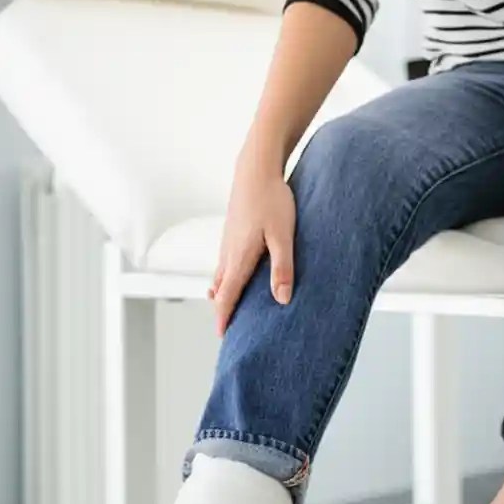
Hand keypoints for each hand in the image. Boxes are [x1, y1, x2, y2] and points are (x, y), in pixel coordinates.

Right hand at [209, 155, 295, 336]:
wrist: (256, 169)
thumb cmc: (273, 200)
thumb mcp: (283, 236)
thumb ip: (283, 268)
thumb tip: (281, 300)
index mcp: (239, 258)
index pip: (227, 295)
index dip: (224, 316)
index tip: (222, 335)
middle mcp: (228, 252)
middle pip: (221, 288)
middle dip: (222, 308)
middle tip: (226, 328)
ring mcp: (227, 241)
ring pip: (220, 274)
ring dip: (222, 292)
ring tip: (225, 306)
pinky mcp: (231, 231)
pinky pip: (224, 261)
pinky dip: (225, 276)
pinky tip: (231, 275)